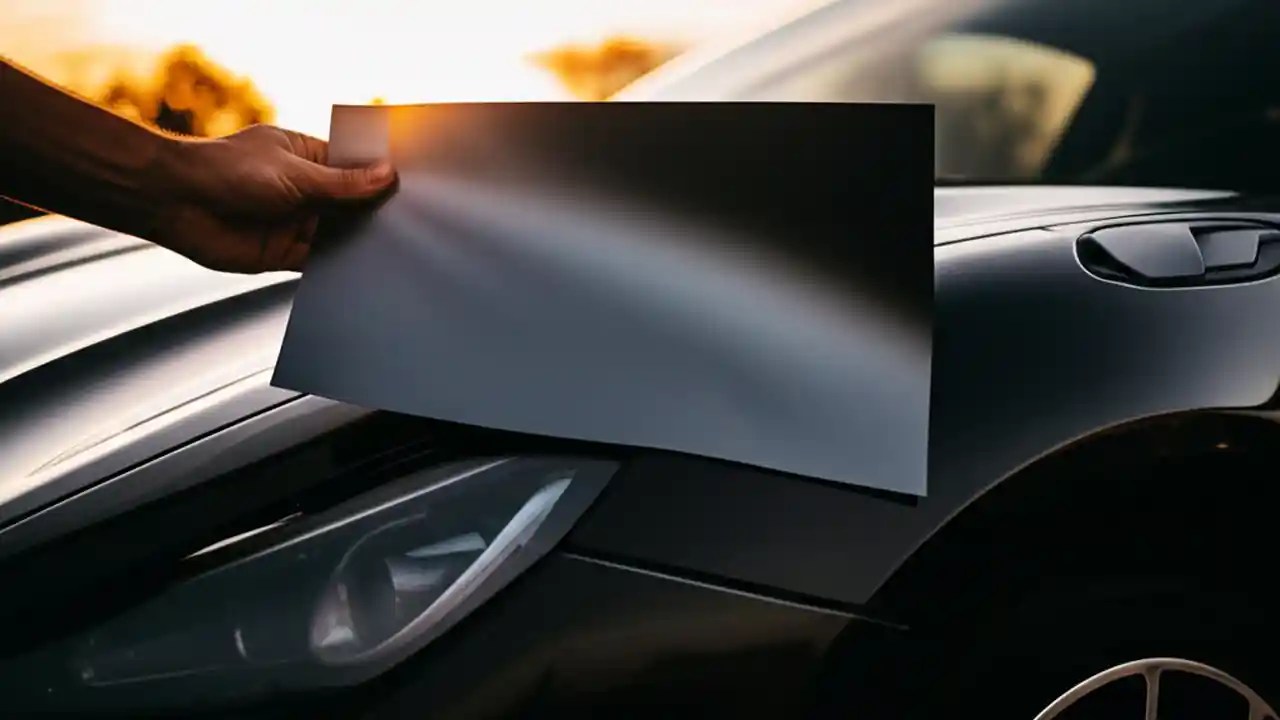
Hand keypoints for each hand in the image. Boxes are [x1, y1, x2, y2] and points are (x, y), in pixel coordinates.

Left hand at [149, 124, 395, 272]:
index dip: (378, 177)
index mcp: (306, 156)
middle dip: (371, 211)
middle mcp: (303, 190)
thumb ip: (342, 182)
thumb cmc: (224, 171)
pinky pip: (319, 262)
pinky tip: (359, 268)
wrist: (175, 202)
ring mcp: (294, 222)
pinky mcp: (283, 253)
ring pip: (338, 234)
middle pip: (349, 204)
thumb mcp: (294, 172)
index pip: (353, 167)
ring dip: (356, 241)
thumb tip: (386, 174)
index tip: (409, 186)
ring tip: (388, 246)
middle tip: (405, 219)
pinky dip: (337, 266)